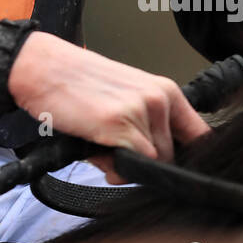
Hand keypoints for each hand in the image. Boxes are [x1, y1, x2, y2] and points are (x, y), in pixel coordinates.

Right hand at [8, 31, 210, 183]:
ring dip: (125, 165)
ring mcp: (141, 111)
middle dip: (143, 162)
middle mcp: (159, 99)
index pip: (201, 136)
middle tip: (113, 147)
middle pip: (172, 157)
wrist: (41, 68)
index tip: (185, 175)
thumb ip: (148, 124)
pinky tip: (95, 147)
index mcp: (165, 90)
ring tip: (99, 143)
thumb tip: (162, 163)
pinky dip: (112, 167)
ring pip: (151, 164)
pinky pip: (131, 166)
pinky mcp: (120, 125)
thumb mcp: (124, 96)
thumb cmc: (76, 82)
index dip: (193, 161)